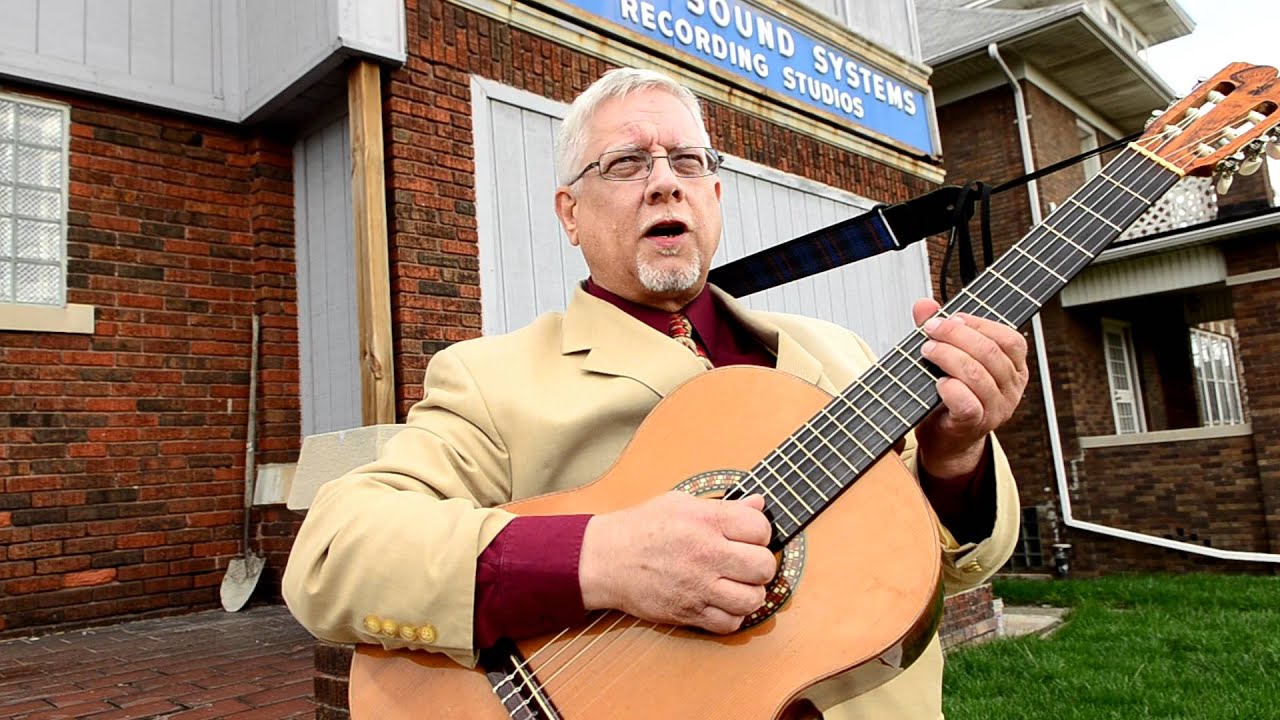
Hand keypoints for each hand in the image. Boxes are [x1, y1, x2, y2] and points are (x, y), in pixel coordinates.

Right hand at [578, 491, 775, 633]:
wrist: (606, 559)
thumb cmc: (641, 527)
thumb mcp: (680, 502)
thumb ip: (723, 506)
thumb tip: (758, 505)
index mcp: (705, 521)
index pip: (760, 528)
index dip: (760, 533)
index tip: (749, 537)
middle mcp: (705, 554)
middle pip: (763, 566)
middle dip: (761, 565)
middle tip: (747, 563)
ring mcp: (698, 586)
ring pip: (753, 599)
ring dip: (751, 593)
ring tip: (738, 585)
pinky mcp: (689, 613)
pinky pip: (730, 624)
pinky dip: (732, 616)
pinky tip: (723, 603)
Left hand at [911, 298, 1028, 477]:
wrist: (945, 439)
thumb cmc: (951, 396)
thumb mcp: (948, 358)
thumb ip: (940, 330)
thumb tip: (924, 305)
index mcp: (1013, 368)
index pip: (1009, 338)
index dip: (978, 323)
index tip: (950, 318)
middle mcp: (1011, 388)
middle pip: (990, 352)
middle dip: (955, 335)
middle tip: (930, 331)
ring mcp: (996, 408)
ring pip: (977, 374)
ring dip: (947, 356)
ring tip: (927, 350)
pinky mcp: (976, 424)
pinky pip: (967, 403)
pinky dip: (950, 388)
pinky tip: (938, 382)